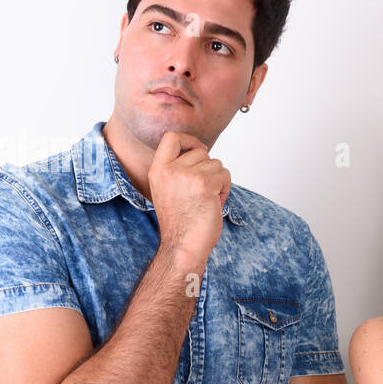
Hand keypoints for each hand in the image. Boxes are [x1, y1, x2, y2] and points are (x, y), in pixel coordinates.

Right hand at [147, 130, 231, 260]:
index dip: (190, 140)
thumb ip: (178, 170)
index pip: (171, 137)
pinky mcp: (204, 184)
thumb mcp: (169, 190)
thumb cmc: (181, 223)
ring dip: (218, 181)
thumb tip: (202, 152)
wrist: (183, 246)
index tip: (200, 150)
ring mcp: (186, 176)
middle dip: (209, 170)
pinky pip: (225, 175)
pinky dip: (225, 189)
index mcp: (157, 170)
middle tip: (204, 193)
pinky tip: (215, 204)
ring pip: (216, 164)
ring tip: (207, 200)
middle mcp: (170, 170)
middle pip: (202, 153)